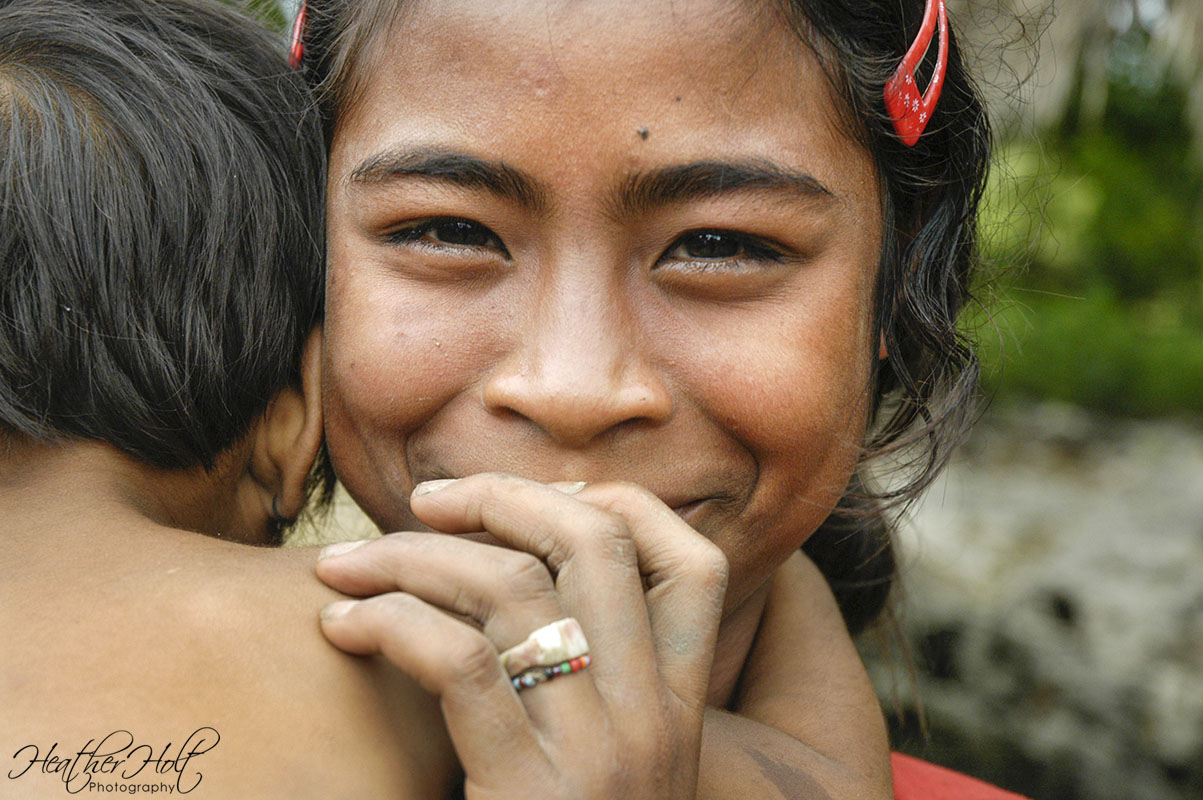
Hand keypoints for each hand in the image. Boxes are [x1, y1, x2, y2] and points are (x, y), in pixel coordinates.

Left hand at [315, 473, 728, 799]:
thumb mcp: (607, 766)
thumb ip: (590, 683)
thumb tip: (512, 574)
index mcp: (681, 710)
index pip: (696, 565)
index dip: (617, 504)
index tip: (531, 500)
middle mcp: (653, 722)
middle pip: (595, 546)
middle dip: (501, 498)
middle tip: (424, 502)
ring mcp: (597, 758)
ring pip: (511, 589)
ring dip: (410, 557)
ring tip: (342, 566)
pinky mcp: (526, 794)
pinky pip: (458, 661)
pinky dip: (389, 624)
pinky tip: (339, 631)